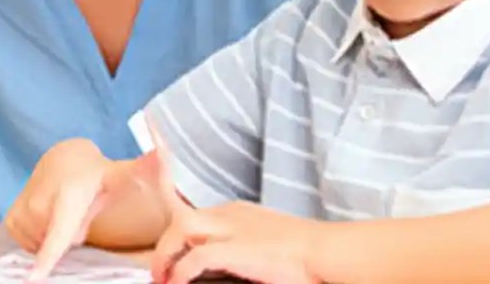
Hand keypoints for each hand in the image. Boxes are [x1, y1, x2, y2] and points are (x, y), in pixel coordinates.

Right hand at [5, 139, 154, 280]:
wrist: (63, 160)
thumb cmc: (93, 175)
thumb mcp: (119, 175)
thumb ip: (143, 169)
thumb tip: (162, 154)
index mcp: (69, 197)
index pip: (58, 234)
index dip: (47, 259)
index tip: (33, 281)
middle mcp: (40, 203)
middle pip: (56, 246)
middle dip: (71, 237)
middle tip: (78, 214)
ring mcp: (22, 210)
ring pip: (40, 247)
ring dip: (54, 237)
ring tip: (62, 212)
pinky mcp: (10, 217)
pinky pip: (26, 244)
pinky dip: (39, 238)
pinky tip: (48, 217)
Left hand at [152, 202, 321, 283]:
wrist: (328, 254)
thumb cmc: (308, 255)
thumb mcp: (269, 242)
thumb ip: (246, 248)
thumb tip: (233, 264)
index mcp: (239, 213)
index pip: (197, 213)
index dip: (175, 224)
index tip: (166, 250)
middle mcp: (232, 214)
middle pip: (182, 219)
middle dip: (166, 246)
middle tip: (161, 274)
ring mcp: (233, 229)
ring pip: (181, 228)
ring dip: (166, 254)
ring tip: (164, 280)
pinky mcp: (235, 248)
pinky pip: (194, 258)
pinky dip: (181, 272)